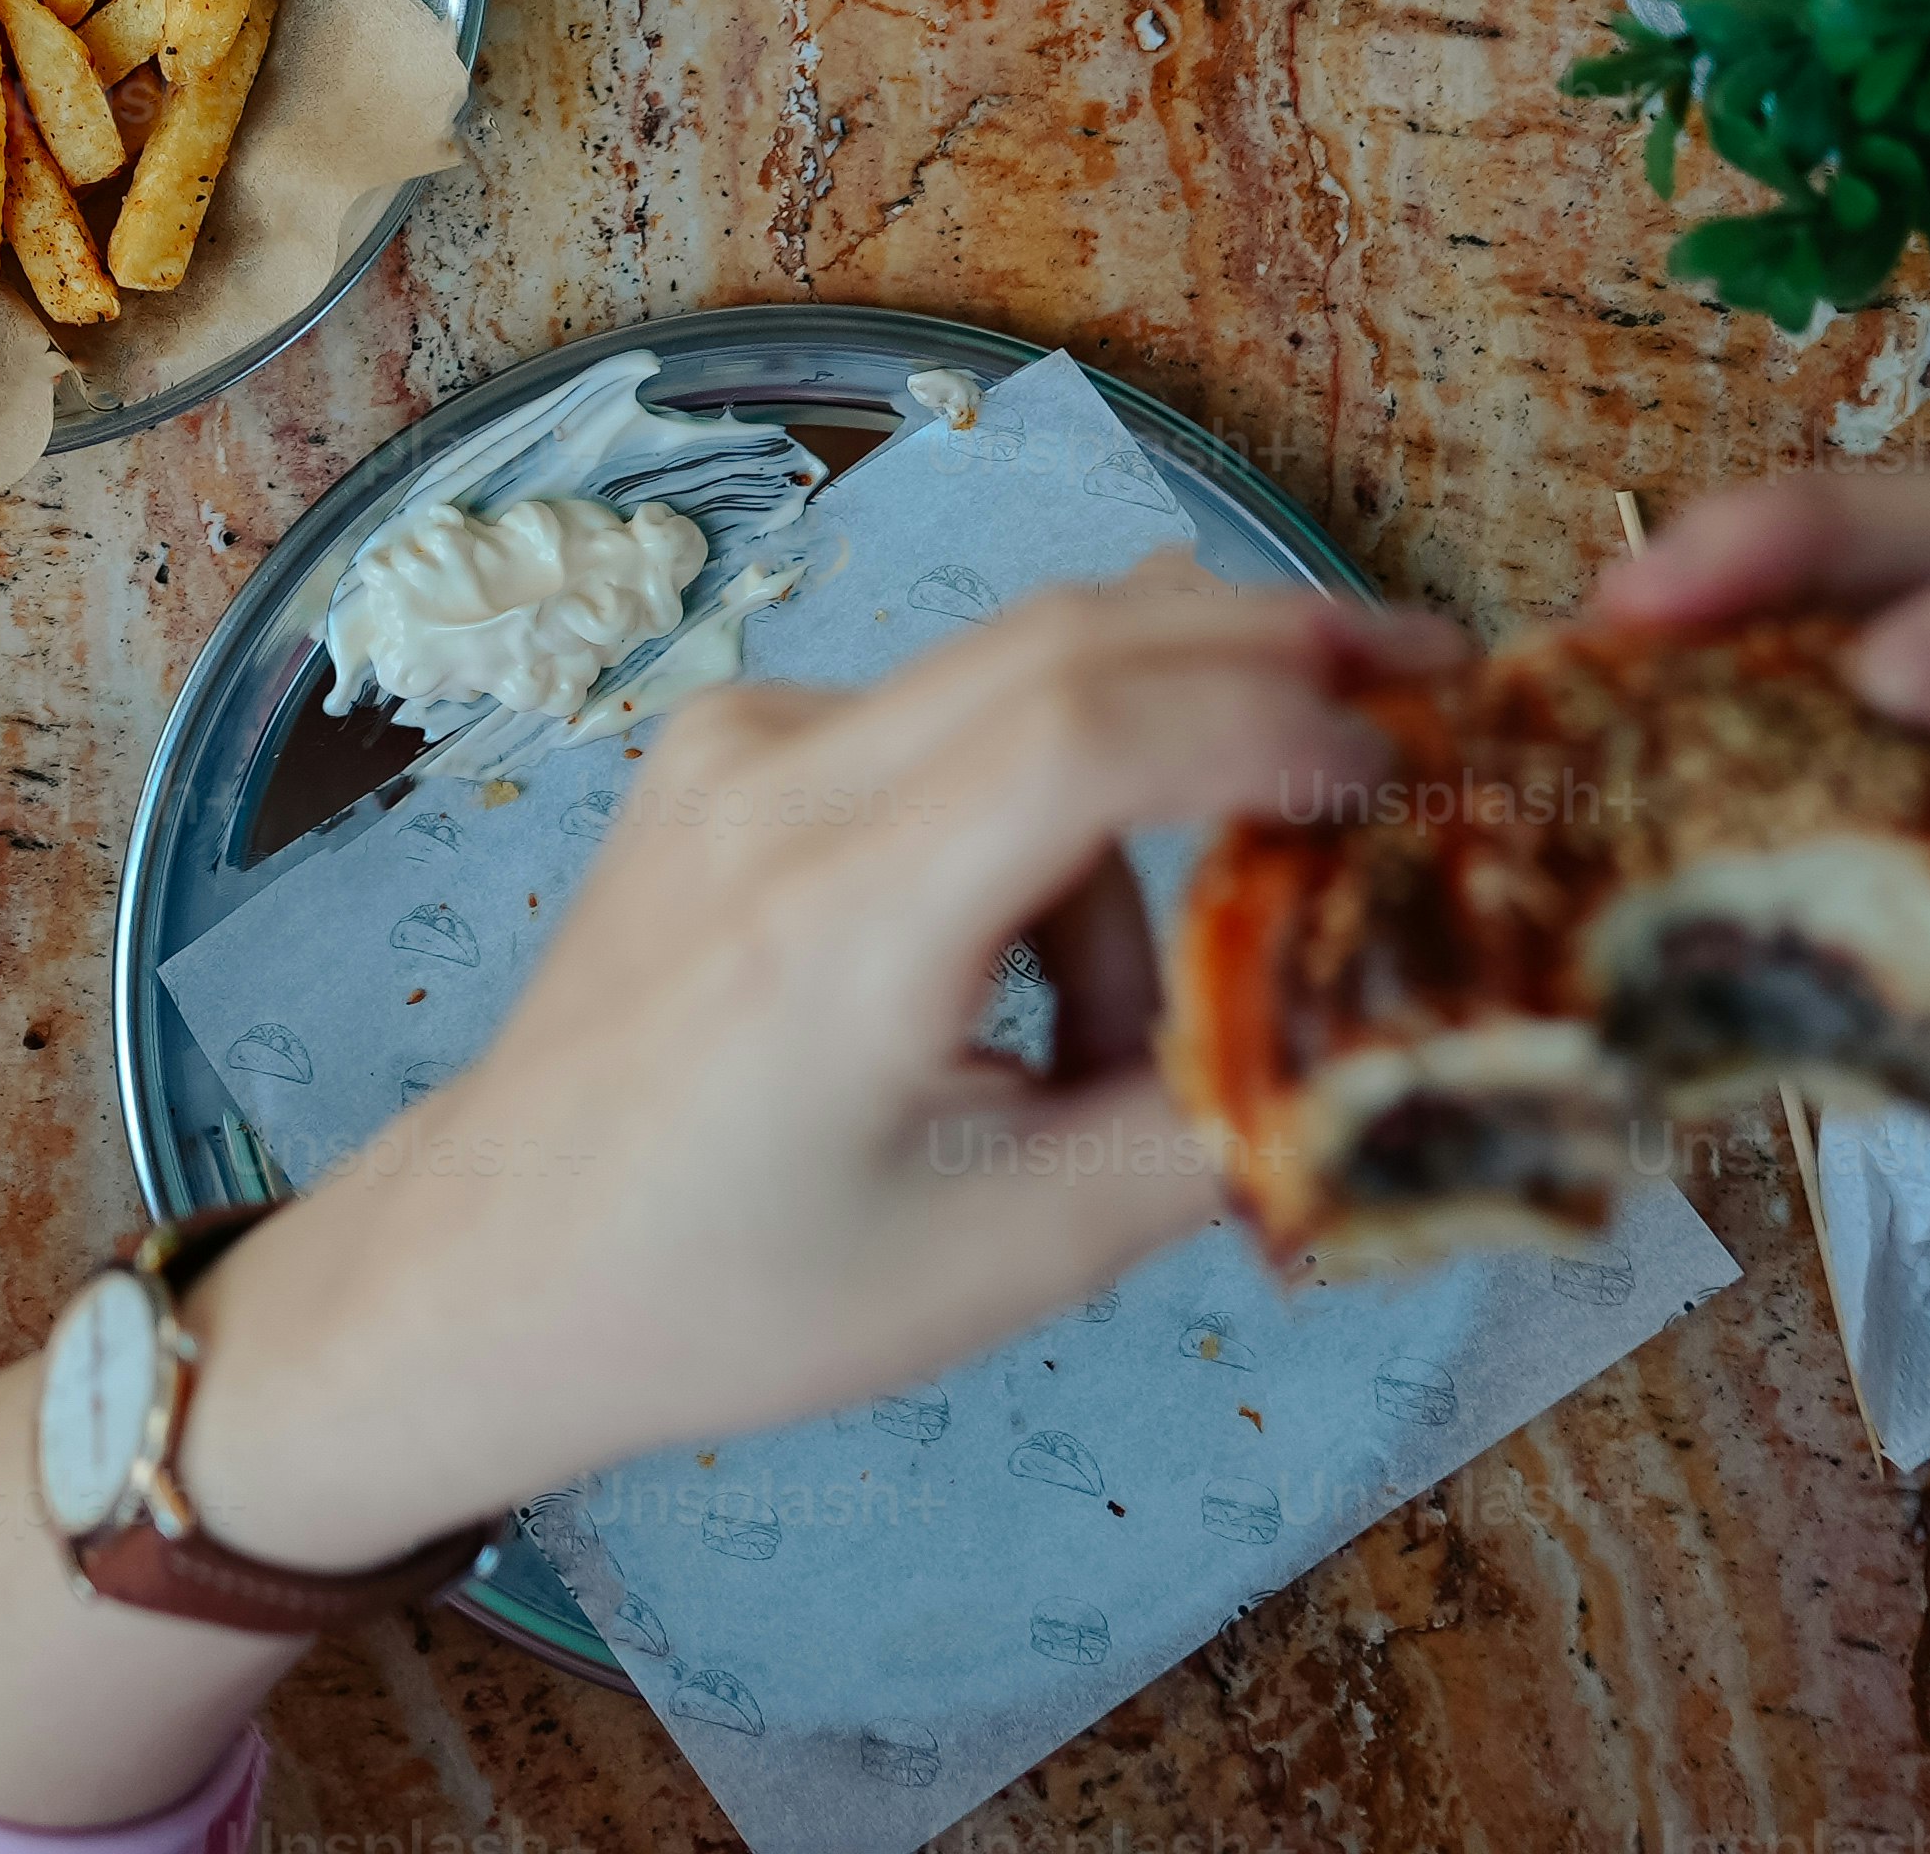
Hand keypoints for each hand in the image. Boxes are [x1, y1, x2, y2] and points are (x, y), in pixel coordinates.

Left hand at [172, 568, 1430, 1566]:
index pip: (1087, 729)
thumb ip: (1205, 1138)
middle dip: (1262, 647)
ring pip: (1016, 697)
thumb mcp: (1004, 1257)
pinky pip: (940, 731)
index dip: (1270, 715)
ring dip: (1133, 816)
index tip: (1415, 749)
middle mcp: (773, 785)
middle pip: (1062, 640)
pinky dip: (1034, 822)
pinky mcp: (726, 750)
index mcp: (837, 917)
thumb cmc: (732, 1289)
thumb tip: (1385, 1050)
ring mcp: (735, 748)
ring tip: (1122, 1046)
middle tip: (1428, 681)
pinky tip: (1016, 984)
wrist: (500, 1262)